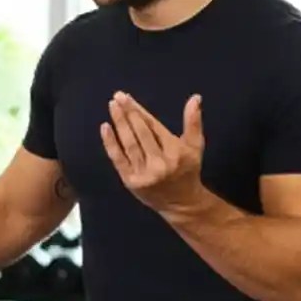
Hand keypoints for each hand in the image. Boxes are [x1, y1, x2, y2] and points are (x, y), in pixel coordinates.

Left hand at [101, 91, 210, 217]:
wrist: (181, 203)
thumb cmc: (187, 170)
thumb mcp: (195, 147)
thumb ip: (193, 122)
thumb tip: (195, 97)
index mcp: (175, 152)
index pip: (153, 126)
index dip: (139, 111)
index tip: (127, 97)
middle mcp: (160, 162)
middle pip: (140, 133)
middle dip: (128, 113)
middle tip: (117, 97)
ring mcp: (144, 173)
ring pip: (129, 144)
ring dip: (119, 123)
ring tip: (112, 106)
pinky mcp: (131, 181)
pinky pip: (118, 159)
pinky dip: (110, 143)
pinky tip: (105, 127)